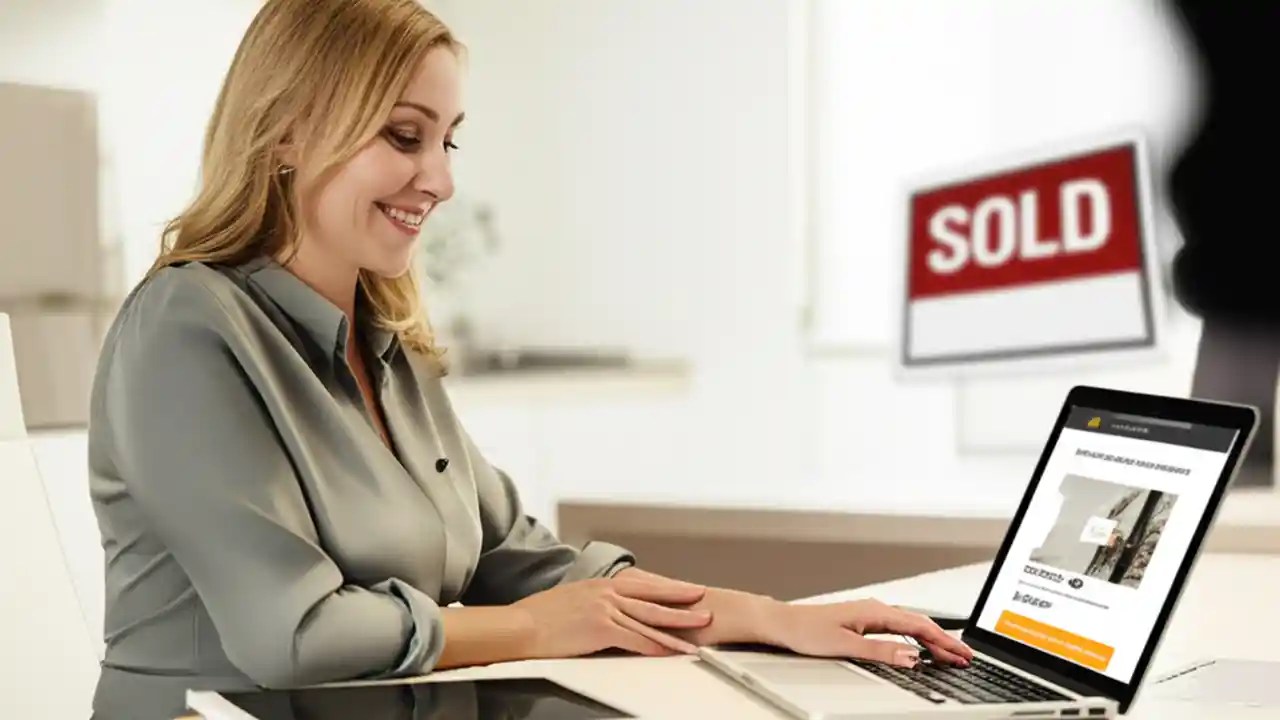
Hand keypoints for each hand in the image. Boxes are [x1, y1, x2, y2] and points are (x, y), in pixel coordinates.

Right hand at [513, 573, 712, 659]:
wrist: (520, 626)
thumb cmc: (538, 618)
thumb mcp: (572, 600)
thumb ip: (594, 604)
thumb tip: (605, 613)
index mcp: (601, 585)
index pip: (643, 585)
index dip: (668, 589)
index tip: (687, 591)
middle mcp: (606, 592)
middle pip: (654, 597)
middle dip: (683, 603)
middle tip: (706, 606)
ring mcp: (604, 609)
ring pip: (650, 619)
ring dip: (677, 629)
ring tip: (698, 635)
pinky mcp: (600, 628)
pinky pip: (635, 638)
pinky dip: (655, 646)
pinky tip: (669, 651)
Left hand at [766, 599, 973, 668]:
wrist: (783, 623)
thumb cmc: (807, 631)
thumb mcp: (846, 645)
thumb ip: (881, 652)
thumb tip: (912, 658)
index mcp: (875, 612)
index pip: (919, 627)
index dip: (944, 642)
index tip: (961, 655)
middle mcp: (875, 609)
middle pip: (919, 625)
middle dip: (944, 642)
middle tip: (964, 658)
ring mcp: (870, 614)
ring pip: (910, 626)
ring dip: (931, 640)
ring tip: (949, 655)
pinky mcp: (864, 621)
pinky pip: (898, 629)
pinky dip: (915, 638)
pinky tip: (919, 648)